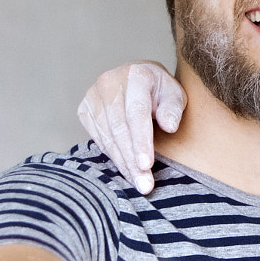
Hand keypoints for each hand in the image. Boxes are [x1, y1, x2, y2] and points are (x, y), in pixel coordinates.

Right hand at [76, 61, 181, 193]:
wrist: (137, 80)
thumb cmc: (160, 91)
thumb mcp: (175, 95)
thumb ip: (173, 109)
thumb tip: (169, 126)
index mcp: (135, 75)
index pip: (136, 113)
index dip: (141, 141)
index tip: (147, 165)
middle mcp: (109, 82)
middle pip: (120, 129)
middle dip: (132, 160)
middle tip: (145, 185)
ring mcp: (93, 96)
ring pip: (107, 137)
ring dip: (123, 163)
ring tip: (138, 183)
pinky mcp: (84, 110)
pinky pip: (98, 139)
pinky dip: (113, 157)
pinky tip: (126, 170)